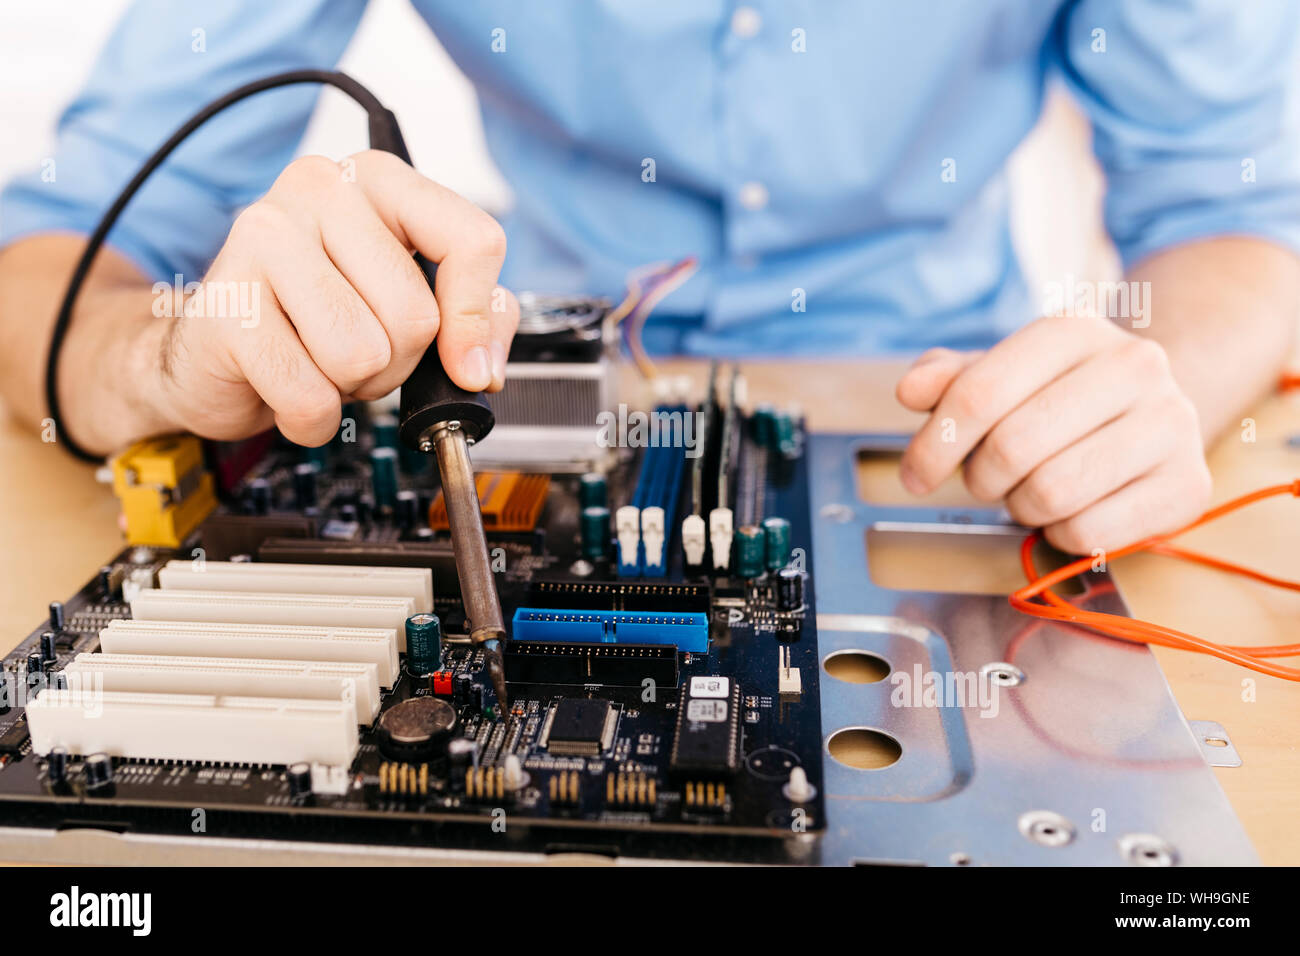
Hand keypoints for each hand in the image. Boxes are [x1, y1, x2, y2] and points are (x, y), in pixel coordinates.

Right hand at [147, 150, 517, 445]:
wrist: (213, 352)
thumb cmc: (321, 319)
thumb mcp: (414, 305)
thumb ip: (477, 318)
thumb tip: (480, 367)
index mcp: (379, 179)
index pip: (471, 240)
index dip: (476, 319)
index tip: (468, 365)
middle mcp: (320, 188)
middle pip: (416, 314)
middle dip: (399, 362)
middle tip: (359, 351)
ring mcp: (264, 236)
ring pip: (364, 355)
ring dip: (352, 387)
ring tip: (320, 362)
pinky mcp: (225, 302)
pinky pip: (309, 396)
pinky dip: (310, 418)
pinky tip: (286, 388)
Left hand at [895, 314, 1211, 553]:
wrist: (1150, 417)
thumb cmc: (1056, 398)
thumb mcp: (1001, 376)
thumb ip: (950, 381)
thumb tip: (911, 391)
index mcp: (1074, 329)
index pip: (979, 393)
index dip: (934, 445)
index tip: (915, 477)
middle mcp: (1134, 365)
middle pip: (1012, 447)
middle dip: (981, 478)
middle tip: (986, 481)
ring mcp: (1171, 425)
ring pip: (1052, 493)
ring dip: (1021, 506)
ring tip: (1031, 491)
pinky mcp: (1188, 486)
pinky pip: (1089, 532)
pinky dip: (1061, 533)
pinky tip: (1071, 510)